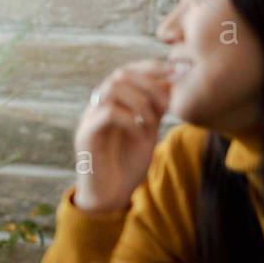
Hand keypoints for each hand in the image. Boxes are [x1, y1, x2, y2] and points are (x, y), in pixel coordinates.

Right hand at [74, 61, 172, 214]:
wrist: (110, 196)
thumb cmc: (127, 165)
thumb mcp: (147, 131)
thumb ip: (155, 108)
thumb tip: (170, 82)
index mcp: (111, 104)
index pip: (127, 72)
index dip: (151, 67)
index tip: (177, 71)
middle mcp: (97, 107)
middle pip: (119, 75)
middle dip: (149, 84)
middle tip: (166, 104)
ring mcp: (89, 120)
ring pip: (111, 89)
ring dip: (139, 101)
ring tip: (152, 120)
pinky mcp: (85, 136)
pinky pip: (108, 114)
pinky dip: (130, 120)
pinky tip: (140, 134)